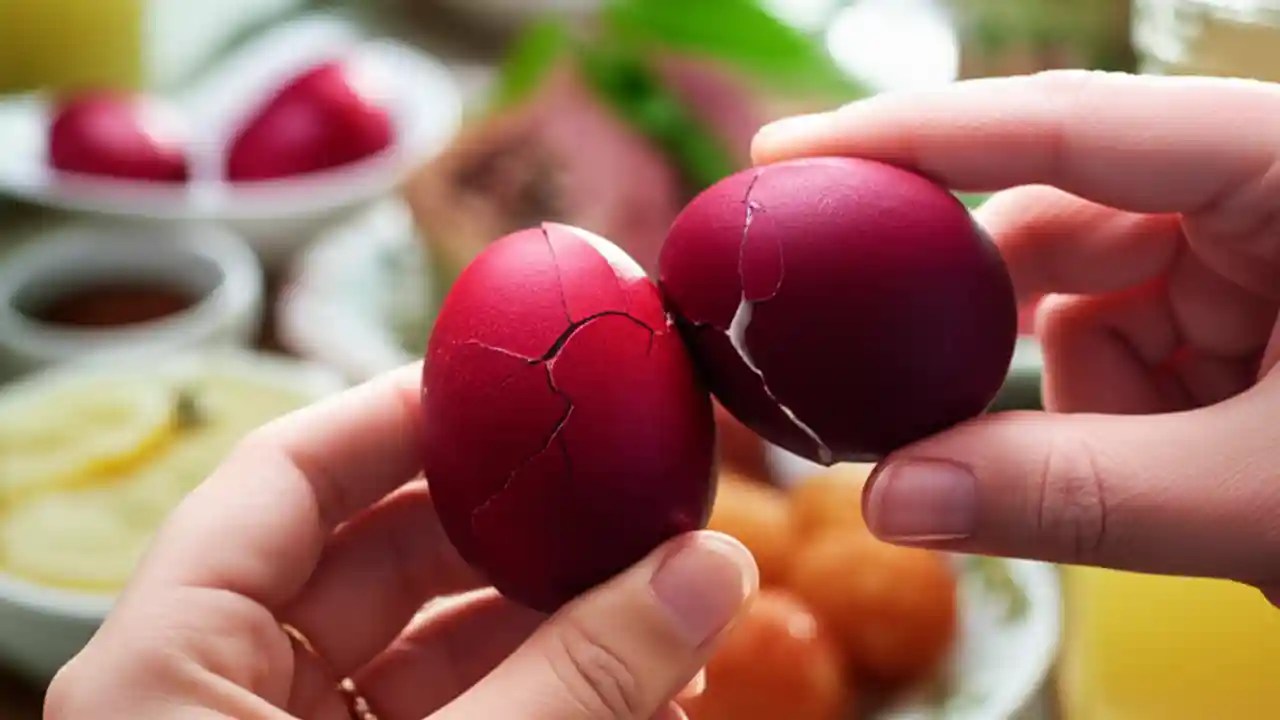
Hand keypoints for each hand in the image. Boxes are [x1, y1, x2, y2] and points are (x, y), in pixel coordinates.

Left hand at [45, 364, 756, 719]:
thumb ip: (582, 682)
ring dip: (549, 619)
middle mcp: (213, 702)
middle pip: (372, 557)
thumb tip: (711, 564)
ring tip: (663, 597)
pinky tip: (636, 683)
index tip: (516, 384)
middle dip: (514, 528)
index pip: (281, 479)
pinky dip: (542, 696)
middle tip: (627, 496)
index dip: (401, 414)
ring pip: (426, 646)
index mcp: (166, 671)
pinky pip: (451, 718)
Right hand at [753, 70, 1279, 604]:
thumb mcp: (1268, 499)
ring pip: (1078, 296)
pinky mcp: (1239, 307)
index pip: (1065, 124)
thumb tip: (887, 501)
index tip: (785, 151)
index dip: (911, 134)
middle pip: (1054, 221)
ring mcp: (1250, 245)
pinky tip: (1163, 467)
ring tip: (1137, 475)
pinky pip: (1117, 338)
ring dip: (1068, 393)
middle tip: (882, 373)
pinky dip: (1104, 410)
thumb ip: (1071, 497)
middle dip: (983, 317)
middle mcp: (1262, 186)